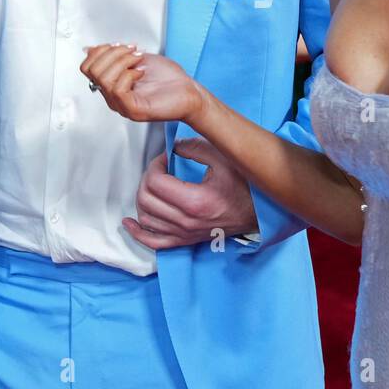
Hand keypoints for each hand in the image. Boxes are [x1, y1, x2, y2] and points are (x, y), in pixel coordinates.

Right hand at [80, 43, 203, 124]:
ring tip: (139, 62)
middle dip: (113, 53)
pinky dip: (129, 75)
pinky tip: (141, 73)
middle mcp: (113, 97)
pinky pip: (117, 89)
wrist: (189, 91)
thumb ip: (114, 55)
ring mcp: (121, 105)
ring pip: (103, 78)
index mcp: (112, 85)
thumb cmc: (169, 79)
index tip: (121, 45)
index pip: (87, 67)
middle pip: (92, 70)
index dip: (101, 51)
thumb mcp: (136, 59)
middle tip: (133, 52)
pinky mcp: (132, 110)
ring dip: (122, 62)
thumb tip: (90, 49)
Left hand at [123, 140, 257, 249]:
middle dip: (147, 179)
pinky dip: (137, 232)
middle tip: (160, 169)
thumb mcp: (224, 159)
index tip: (165, 158)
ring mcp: (184, 234)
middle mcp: (186, 222)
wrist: (259, 215)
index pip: (155, 182)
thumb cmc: (244, 187)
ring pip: (145, 218)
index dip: (155, 165)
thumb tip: (172, 146)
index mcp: (195, 201)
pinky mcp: (184, 241)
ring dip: (142, 198)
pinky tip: (129, 222)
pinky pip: (152, 243)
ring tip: (153, 185)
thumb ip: (195, 147)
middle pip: (145, 199)